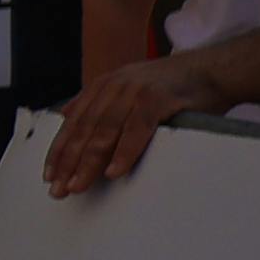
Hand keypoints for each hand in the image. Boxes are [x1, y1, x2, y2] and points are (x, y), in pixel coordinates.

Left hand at [46, 57, 187, 198]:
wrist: (210, 70)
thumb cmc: (170, 86)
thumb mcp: (127, 89)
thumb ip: (99, 103)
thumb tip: (67, 116)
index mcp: (102, 87)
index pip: (72, 124)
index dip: (59, 151)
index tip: (49, 176)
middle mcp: (112, 87)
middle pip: (83, 131)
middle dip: (68, 163)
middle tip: (59, 189)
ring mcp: (133, 92)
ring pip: (104, 132)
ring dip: (89, 163)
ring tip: (79, 185)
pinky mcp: (156, 100)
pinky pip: (136, 130)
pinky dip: (124, 152)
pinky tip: (114, 171)